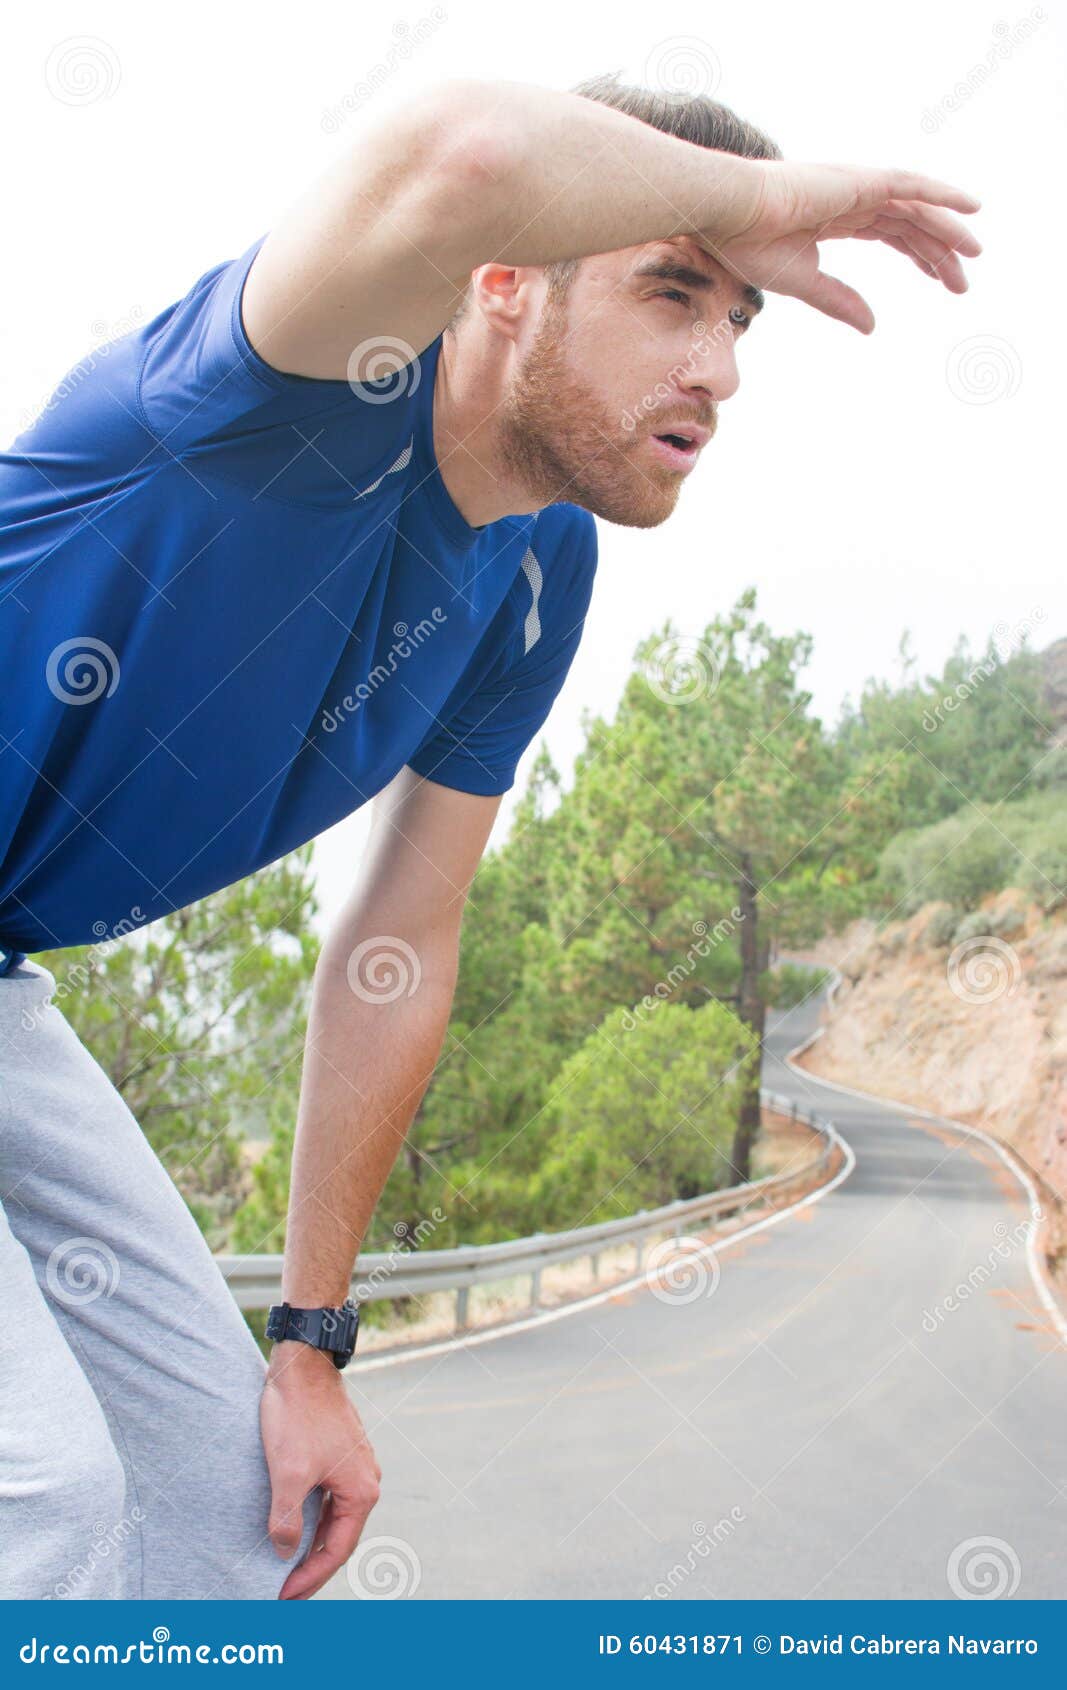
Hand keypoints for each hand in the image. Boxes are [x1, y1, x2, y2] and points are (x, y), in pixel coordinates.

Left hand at [260, 1340, 380, 1599]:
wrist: (302, 1363)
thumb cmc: (297, 1416)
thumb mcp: (288, 1472)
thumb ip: (288, 1518)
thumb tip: (286, 1552)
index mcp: (361, 1491)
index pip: (337, 1552)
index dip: (309, 1579)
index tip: (282, 1597)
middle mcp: (365, 1480)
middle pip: (339, 1537)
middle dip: (311, 1566)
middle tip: (282, 1590)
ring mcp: (353, 1464)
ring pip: (333, 1516)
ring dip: (311, 1541)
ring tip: (285, 1563)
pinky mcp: (338, 1452)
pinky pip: (327, 1496)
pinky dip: (311, 1517)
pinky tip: (290, 1522)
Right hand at [704, 158, 981, 332]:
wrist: (730, 214)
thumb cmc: (750, 246)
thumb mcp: (804, 282)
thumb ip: (839, 300)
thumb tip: (873, 327)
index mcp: (837, 216)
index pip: (891, 233)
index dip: (919, 255)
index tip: (942, 280)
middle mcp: (854, 197)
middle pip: (910, 224)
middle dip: (938, 251)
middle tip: (963, 282)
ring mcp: (859, 185)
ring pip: (916, 207)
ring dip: (948, 230)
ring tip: (975, 254)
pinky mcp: (861, 181)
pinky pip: (911, 187)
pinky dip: (942, 194)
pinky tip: (970, 208)